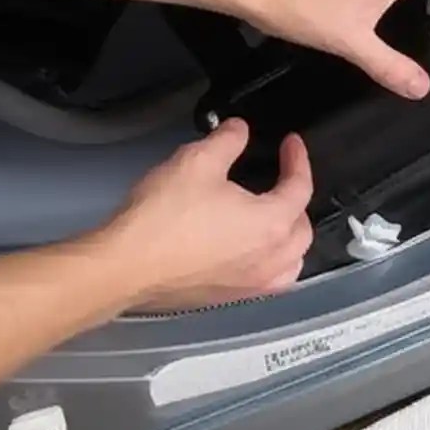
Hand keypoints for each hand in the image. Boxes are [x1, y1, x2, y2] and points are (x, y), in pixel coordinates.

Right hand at [96, 119, 313, 310]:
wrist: (126, 266)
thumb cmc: (163, 217)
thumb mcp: (197, 161)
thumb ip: (227, 141)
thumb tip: (239, 130)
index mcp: (271, 224)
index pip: (300, 188)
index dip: (298, 160)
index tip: (291, 145)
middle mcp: (269, 259)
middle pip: (303, 229)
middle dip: (298, 201)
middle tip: (282, 181)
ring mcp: (251, 285)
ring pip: (292, 263)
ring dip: (291, 240)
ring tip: (276, 221)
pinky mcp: (229, 299)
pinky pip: (269, 284)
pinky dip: (273, 266)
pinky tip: (254, 255)